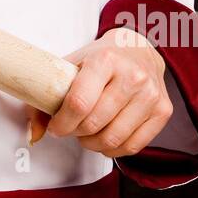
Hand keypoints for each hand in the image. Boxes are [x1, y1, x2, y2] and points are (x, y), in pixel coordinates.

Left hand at [25, 27, 172, 155]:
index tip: (56, 126)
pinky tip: (105, 136)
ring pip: (113, 139)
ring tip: (86, 132)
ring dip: (92, 143)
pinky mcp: (163, 111)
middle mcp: (133, 76)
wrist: (137, 48)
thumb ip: (46, 97)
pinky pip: (133, 146)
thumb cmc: (101, 58)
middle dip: (75, 133)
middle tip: (70, 127)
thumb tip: (34, 134)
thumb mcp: (71, 65)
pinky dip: (113, 149)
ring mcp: (151, 94)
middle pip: (94, 124)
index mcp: (105, 60)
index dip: (62, 123)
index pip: (79, 103)